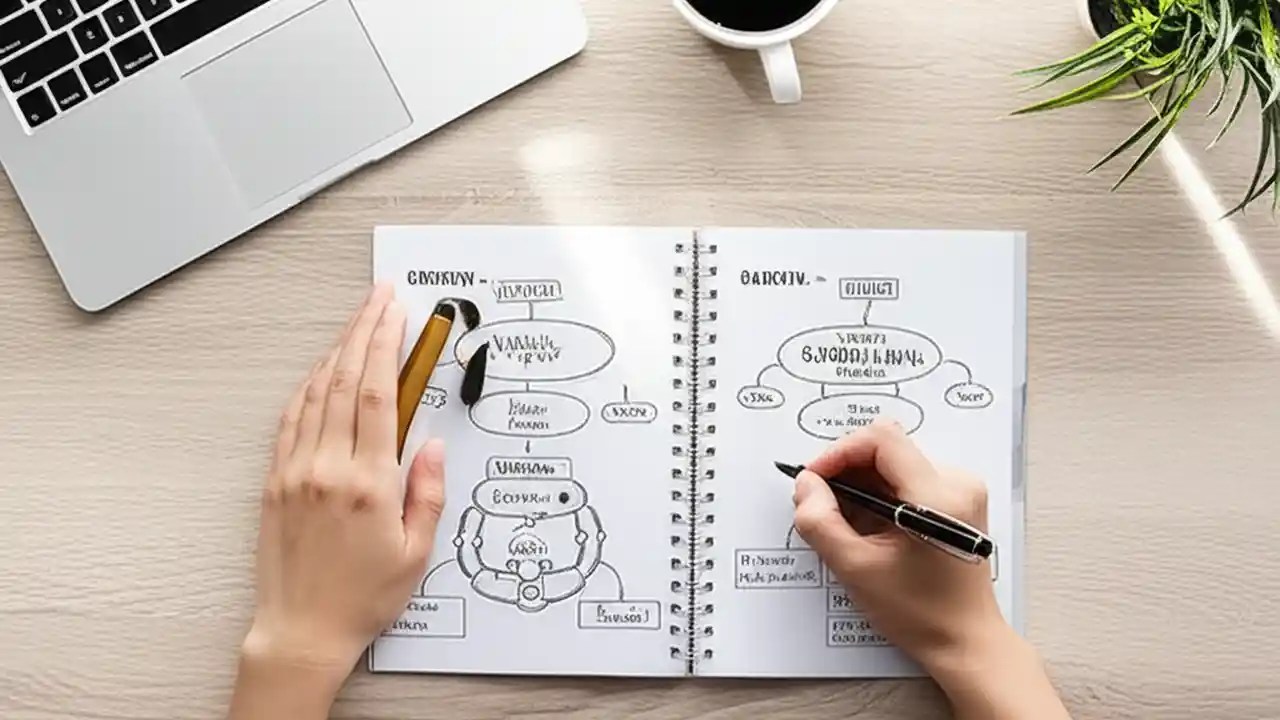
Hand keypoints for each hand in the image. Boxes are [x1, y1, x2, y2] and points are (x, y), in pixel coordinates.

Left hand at [229, 285, 446, 719]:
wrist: (300, 629)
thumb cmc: (362, 597)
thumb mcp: (417, 552)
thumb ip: (428, 492)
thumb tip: (432, 443)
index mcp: (369, 482)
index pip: (379, 394)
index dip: (386, 344)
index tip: (395, 312)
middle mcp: (328, 468)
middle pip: (346, 379)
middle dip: (364, 330)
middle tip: (379, 298)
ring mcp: (296, 471)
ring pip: (316, 392)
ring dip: (337, 351)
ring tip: (356, 323)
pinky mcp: (275, 481)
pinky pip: (291, 419)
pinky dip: (307, 387)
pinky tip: (322, 372)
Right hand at [793, 420, 1069, 719]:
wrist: (966, 641)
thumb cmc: (920, 612)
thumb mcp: (856, 569)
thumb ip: (821, 522)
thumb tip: (806, 484)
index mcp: (937, 496)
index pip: (881, 439)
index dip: (839, 451)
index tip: (813, 478)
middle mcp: (957, 482)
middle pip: (886, 448)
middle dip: (846, 469)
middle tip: (821, 503)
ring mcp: (961, 489)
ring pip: (894, 462)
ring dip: (862, 483)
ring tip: (846, 521)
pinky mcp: (957, 500)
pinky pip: (907, 477)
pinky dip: (879, 493)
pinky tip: (869, 525)